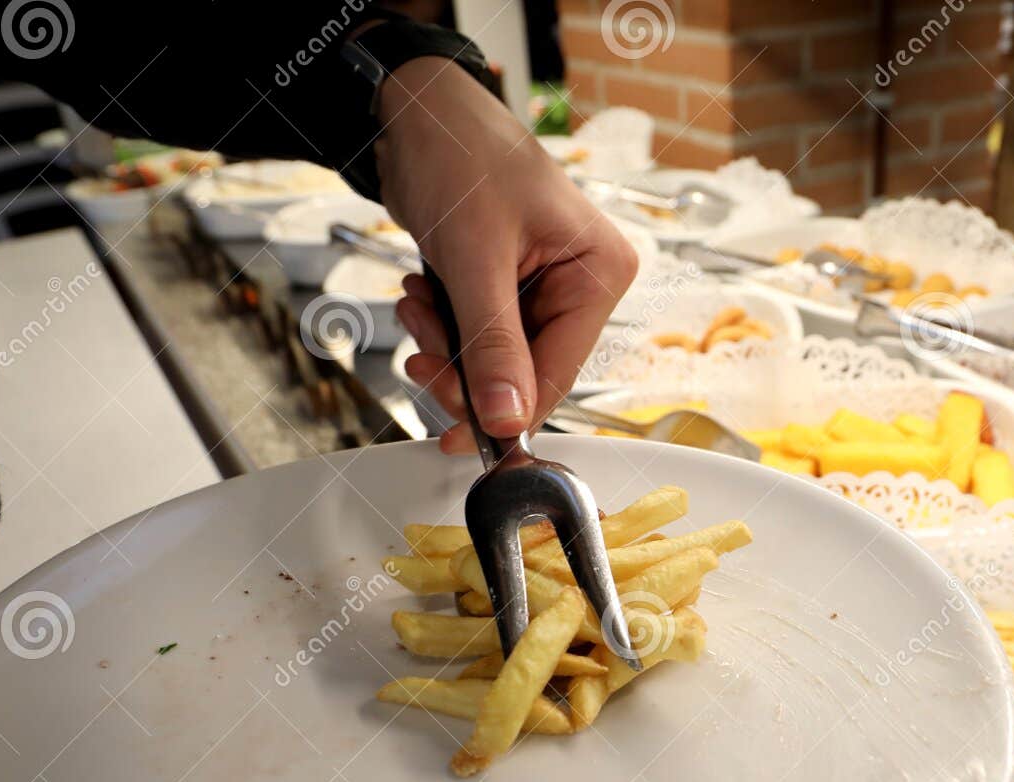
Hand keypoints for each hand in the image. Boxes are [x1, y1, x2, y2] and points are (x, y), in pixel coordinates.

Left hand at [376, 57, 637, 451]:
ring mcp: (544, 289)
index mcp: (600, 273)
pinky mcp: (507, 288)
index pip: (560, 372)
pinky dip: (443, 328)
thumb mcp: (476, 257)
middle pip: (525, 373)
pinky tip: (422, 295)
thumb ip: (492, 343)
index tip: (462, 436)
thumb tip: (505, 417)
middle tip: (423, 357)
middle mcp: (581, 285)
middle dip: (466, 369)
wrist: (413, 112)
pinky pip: (477, 337)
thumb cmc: (460, 154)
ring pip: (494, 360)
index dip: (508, 409)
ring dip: (447, 346)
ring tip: (418, 305)